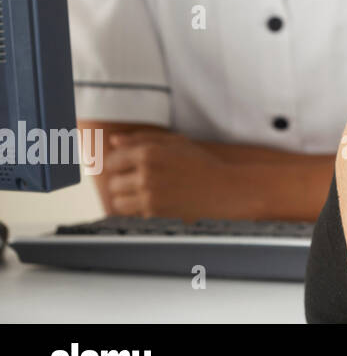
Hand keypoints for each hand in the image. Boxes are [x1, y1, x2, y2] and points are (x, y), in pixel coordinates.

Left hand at [102, 130, 255, 220]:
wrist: (226, 191)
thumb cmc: (202, 164)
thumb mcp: (177, 143)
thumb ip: (142, 138)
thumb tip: (113, 141)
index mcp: (149, 153)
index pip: (111, 162)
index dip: (121, 165)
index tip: (132, 167)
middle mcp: (146, 175)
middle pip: (113, 184)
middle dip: (124, 183)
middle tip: (143, 182)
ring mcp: (150, 198)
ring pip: (119, 203)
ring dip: (129, 200)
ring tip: (147, 195)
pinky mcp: (155, 217)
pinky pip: (134, 216)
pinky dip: (141, 213)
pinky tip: (158, 205)